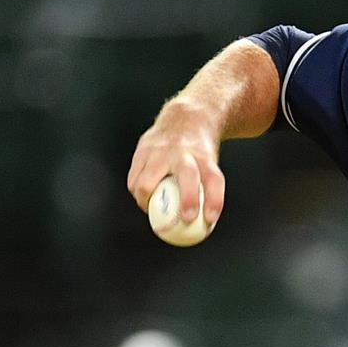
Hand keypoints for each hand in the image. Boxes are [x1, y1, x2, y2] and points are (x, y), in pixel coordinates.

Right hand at [127, 104, 228, 235]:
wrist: (185, 118)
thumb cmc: (199, 153)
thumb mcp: (209, 165)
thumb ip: (206, 193)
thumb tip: (203, 228)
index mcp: (204, 157)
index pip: (213, 179)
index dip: (214, 201)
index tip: (210, 220)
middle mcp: (183, 152)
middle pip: (187, 175)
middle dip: (187, 198)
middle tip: (186, 219)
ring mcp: (161, 150)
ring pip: (147, 181)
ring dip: (147, 201)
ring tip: (151, 209)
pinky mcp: (142, 149)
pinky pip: (134, 179)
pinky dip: (137, 193)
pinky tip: (143, 197)